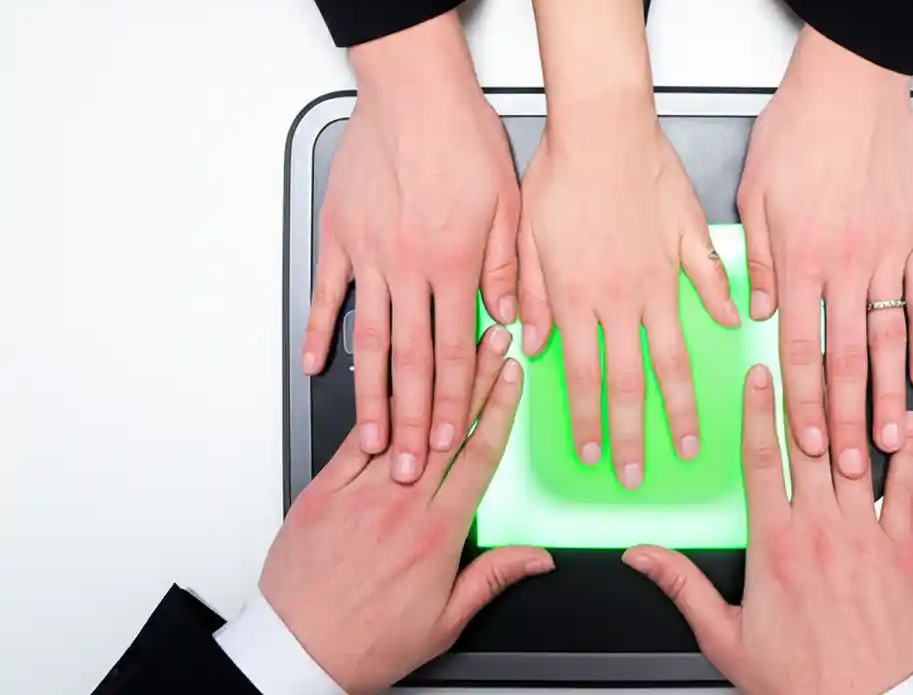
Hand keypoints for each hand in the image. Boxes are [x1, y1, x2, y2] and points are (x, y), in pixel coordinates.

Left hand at [262, 326, 551, 694]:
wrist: (297, 653)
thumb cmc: (367, 643)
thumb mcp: (444, 621)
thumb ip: (493, 578)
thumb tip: (537, 558)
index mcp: (438, 533)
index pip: (479, 455)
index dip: (500, 408)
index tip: (512, 374)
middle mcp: (401, 504)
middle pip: (447, 426)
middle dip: (475, 375)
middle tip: (491, 337)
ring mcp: (359, 493)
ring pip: (403, 425)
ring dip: (430, 382)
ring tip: (447, 346)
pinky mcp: (322, 492)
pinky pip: (355, 441)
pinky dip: (375, 411)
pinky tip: (392, 383)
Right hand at [300, 12, 521, 483]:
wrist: (416, 91)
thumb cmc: (465, 140)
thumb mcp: (510, 204)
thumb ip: (511, 268)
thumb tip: (511, 322)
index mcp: (455, 266)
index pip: (454, 353)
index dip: (452, 405)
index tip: (446, 446)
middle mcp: (410, 269)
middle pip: (411, 361)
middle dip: (412, 421)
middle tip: (407, 468)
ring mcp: (369, 255)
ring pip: (370, 339)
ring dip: (370, 394)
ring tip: (370, 438)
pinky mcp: (340, 235)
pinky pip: (329, 292)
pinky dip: (322, 330)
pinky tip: (318, 364)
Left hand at [518, 103, 740, 488]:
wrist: (599, 125)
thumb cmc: (558, 173)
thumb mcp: (523, 237)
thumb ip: (532, 293)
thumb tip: (537, 343)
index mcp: (577, 297)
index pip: (582, 377)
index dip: (589, 422)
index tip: (597, 456)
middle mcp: (621, 297)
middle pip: (628, 382)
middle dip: (633, 435)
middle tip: (641, 475)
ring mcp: (660, 275)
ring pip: (671, 354)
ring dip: (678, 404)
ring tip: (689, 441)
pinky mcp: (687, 244)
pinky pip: (709, 282)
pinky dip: (722, 306)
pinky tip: (733, 331)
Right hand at [623, 366, 912, 694]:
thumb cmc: (800, 678)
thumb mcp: (724, 637)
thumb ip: (682, 585)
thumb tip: (641, 556)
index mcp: (774, 543)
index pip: (763, 460)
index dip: (760, 411)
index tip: (759, 377)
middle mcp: (819, 529)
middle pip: (808, 445)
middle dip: (804, 392)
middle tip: (805, 350)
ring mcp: (863, 536)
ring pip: (854, 457)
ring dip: (849, 410)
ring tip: (849, 368)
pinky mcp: (900, 551)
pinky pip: (905, 491)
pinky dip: (907, 455)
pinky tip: (905, 424)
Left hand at [738, 25, 912, 476]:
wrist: (851, 85)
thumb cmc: (800, 130)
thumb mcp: (755, 193)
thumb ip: (759, 259)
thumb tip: (757, 310)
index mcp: (801, 258)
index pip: (799, 348)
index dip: (803, 402)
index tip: (808, 441)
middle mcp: (845, 264)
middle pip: (846, 358)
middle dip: (848, 418)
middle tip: (853, 463)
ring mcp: (888, 253)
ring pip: (889, 338)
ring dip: (890, 393)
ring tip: (893, 436)